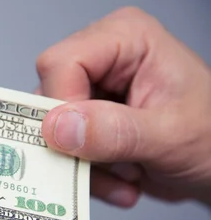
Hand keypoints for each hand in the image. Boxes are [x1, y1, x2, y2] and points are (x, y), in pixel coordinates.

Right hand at [35, 7, 210, 207]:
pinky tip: (123, 181)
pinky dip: (90, 176)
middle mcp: (101, 59)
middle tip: (116, 166)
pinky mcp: (86, 122)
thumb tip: (57, 127)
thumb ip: (115, 131)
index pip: (60, 64)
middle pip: (48, 100)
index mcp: (124, 38)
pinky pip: (61, 152)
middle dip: (77, 145)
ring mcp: (91, 92)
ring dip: (87, 166)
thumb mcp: (170, 136)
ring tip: (129, 175)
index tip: (85, 144)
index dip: (63, 106)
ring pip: (51, 133)